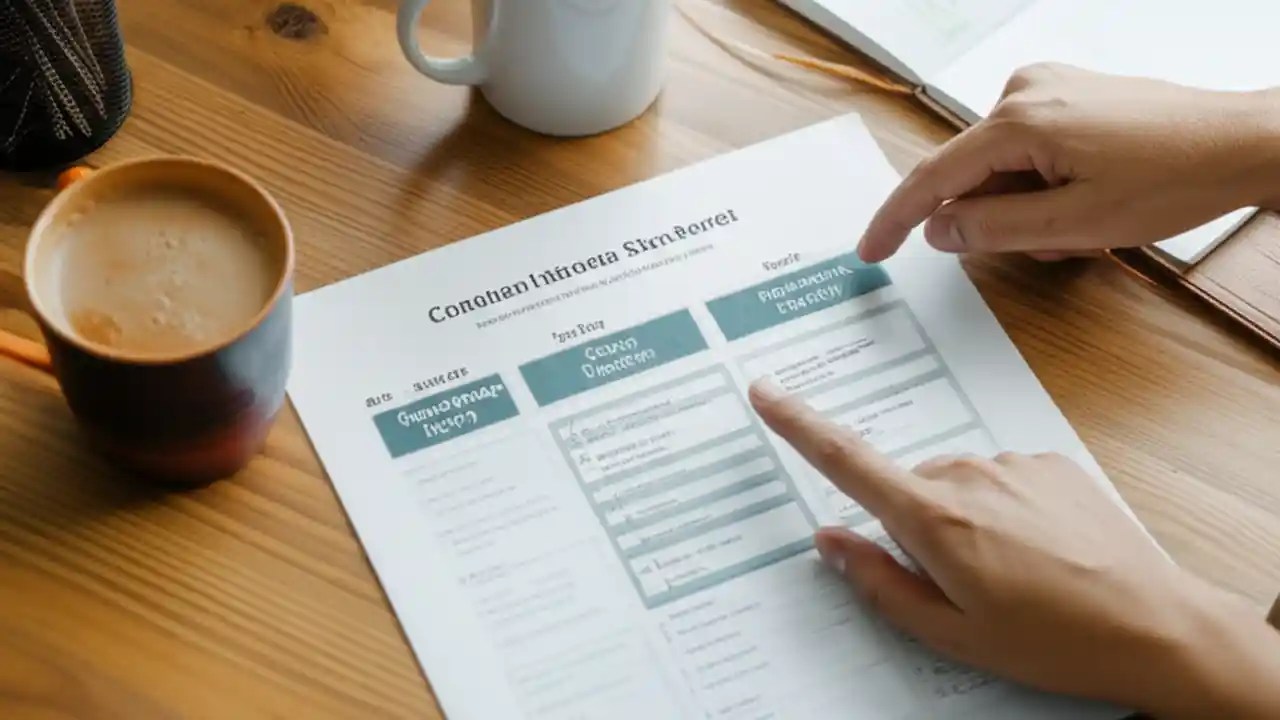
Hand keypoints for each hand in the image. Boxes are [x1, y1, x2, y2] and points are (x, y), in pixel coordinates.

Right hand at [748, 379, 1279, 718]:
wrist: (1155, 627)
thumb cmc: (1050, 642)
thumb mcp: (950, 634)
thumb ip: (878, 582)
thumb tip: (830, 539)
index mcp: (934, 520)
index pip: (846, 461)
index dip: (798, 424)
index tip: (765, 392)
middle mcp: (968, 476)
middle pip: (907, 490)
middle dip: (916, 529)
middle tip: (962, 584)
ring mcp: (1013, 464)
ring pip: (955, 486)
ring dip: (964, 521)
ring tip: (1014, 575)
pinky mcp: (1049, 463)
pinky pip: (1000, 479)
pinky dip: (1005, 511)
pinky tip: (1041, 553)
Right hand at [858, 63, 1279, 261]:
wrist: (1238, 142)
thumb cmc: (1171, 180)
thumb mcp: (1073, 225)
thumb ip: (993, 229)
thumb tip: (937, 228)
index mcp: (1019, 121)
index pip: (934, 178)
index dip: (897, 220)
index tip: (871, 251)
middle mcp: (1024, 91)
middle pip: (973, 176)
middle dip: (1001, 219)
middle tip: (1058, 242)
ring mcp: (1046, 87)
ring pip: (1001, 170)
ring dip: (1029, 206)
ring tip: (1086, 221)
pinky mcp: (1065, 94)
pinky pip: (1026, 151)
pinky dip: (1044, 184)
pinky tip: (1086, 195)